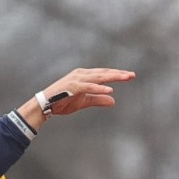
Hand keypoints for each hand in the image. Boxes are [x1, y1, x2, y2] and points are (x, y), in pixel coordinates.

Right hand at [20, 68, 136, 125]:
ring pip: (98, 77)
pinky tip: (109, 90)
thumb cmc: (63, 101)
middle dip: (118, 74)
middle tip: (132, 75)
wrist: (46, 105)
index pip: (104, 74)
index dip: (117, 74)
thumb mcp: (85, 101)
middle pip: (103, 73)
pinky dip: (99, 88)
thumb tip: (113, 100)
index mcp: (85, 76)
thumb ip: (98, 99)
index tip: (130, 75)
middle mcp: (82, 74)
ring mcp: (77, 79)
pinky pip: (88, 87)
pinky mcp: (72, 87)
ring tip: (125, 78)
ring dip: (112, 77)